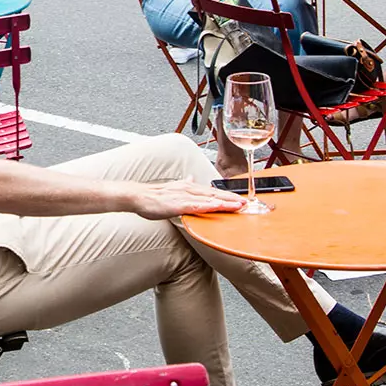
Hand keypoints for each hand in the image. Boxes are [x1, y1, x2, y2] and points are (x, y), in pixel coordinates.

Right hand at [130, 180, 244, 220]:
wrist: (138, 196)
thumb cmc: (153, 197)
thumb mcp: (171, 189)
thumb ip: (183, 184)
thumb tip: (190, 178)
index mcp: (188, 187)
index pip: (212, 192)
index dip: (227, 195)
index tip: (240, 199)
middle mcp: (189, 189)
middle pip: (215, 194)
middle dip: (232, 199)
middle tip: (247, 203)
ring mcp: (184, 196)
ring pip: (209, 199)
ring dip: (225, 202)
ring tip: (239, 206)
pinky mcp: (178, 204)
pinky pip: (196, 206)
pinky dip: (208, 206)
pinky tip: (217, 208)